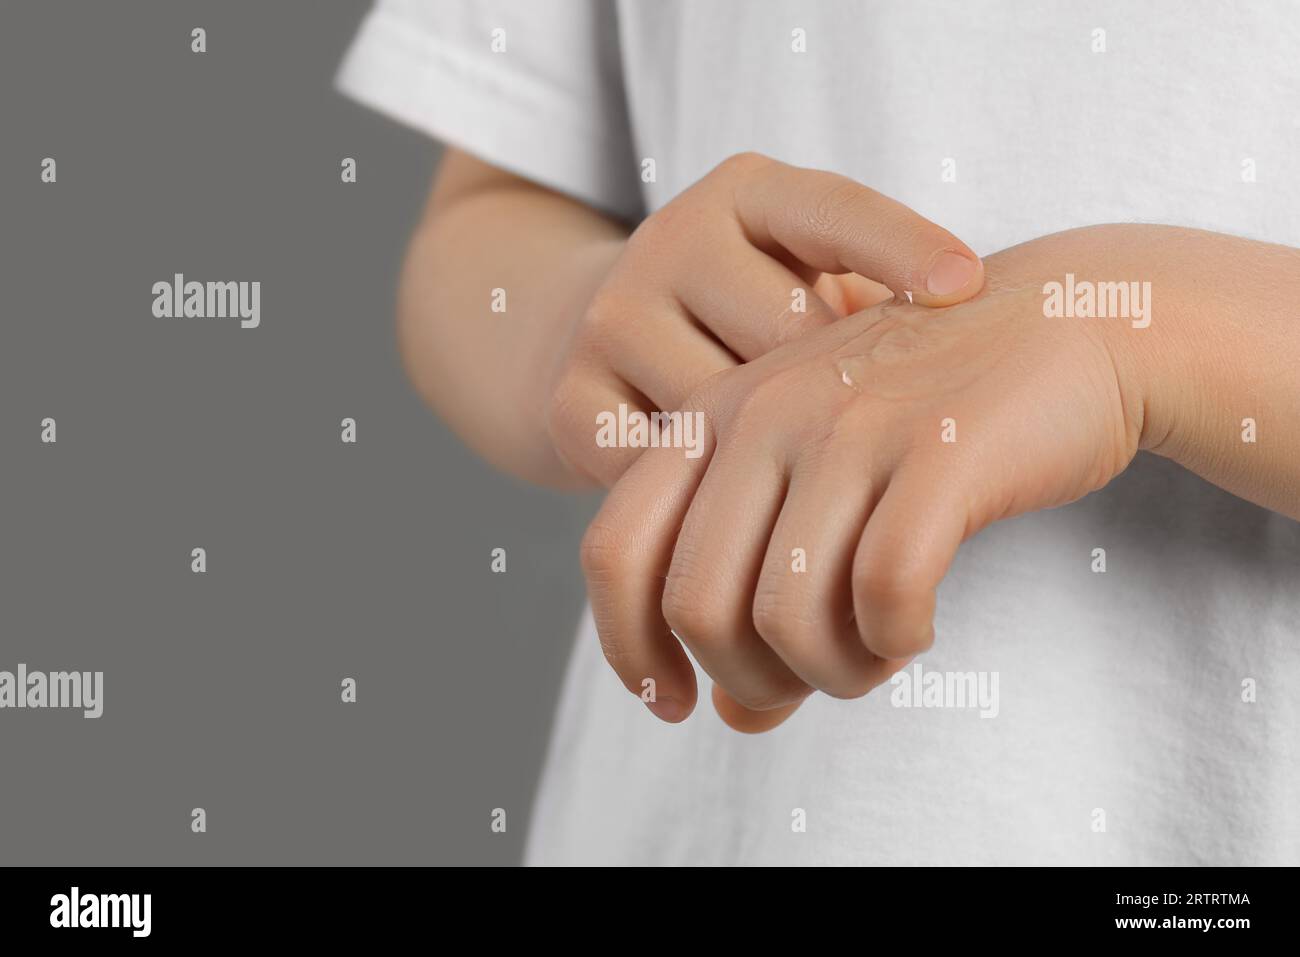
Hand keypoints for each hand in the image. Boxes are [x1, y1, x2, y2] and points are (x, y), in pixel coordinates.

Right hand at [546, 151, 984, 485]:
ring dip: (778, 463)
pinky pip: (671, 470)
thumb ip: (872, 299)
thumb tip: (961, 347)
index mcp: (743, 194)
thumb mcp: (808, 278)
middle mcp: (668, 242)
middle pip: (787, 333)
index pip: (831, 212)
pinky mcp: (572, 402)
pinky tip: (745, 514)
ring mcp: (611, 322)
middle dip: (841, 397)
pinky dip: (714, 502)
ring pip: (729, 413)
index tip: (964, 287)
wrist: (605, 341)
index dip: (900, 247)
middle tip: (883, 448)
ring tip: (817, 493)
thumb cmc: (752, 315)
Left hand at [581, 227, 1145, 730]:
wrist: (1067, 323)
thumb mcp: (823, 499)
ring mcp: (848, 425)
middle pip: (697, 608)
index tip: (679, 703)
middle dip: (751, 679)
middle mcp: (763, 414)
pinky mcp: (939, 447)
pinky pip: (885, 592)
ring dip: (833, 673)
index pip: (614, 551)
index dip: (629, 648)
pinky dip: (896, 640)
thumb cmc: (929, 426)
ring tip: (876, 654)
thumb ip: (762, 603)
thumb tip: (733, 720)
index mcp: (712, 416)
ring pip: (786, 616)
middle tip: (816, 679)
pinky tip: (918, 627)